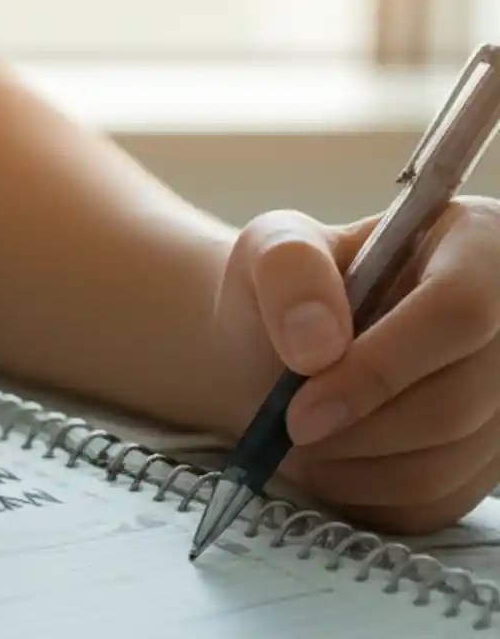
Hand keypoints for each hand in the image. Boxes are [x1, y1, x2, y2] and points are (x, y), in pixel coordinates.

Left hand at [213, 200, 499, 534]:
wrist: (281, 353)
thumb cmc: (287, 294)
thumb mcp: (268, 251)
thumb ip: (289, 273)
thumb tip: (316, 344)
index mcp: (477, 244)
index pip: (460, 311)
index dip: (379, 368)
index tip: (302, 407)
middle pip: (457, 400)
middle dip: (356, 428)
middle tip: (290, 427)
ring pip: (445, 461)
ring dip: (353, 464)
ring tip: (304, 435)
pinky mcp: (489, 460)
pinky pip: (433, 500)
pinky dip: (365, 492)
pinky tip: (332, 459)